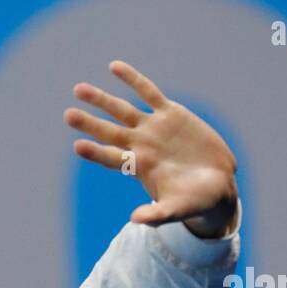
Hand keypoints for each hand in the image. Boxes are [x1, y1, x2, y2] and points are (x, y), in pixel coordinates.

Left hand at [64, 61, 238, 236]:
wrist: (217, 183)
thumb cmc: (196, 201)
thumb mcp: (178, 210)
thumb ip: (157, 214)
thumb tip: (136, 220)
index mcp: (139, 168)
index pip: (111, 159)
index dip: (96, 152)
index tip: (78, 146)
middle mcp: (141, 146)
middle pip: (109, 132)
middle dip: (89, 123)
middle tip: (68, 115)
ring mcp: (153, 128)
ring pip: (122, 109)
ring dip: (101, 99)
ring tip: (78, 89)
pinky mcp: (170, 113)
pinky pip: (148, 91)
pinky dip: (132, 80)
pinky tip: (114, 67)